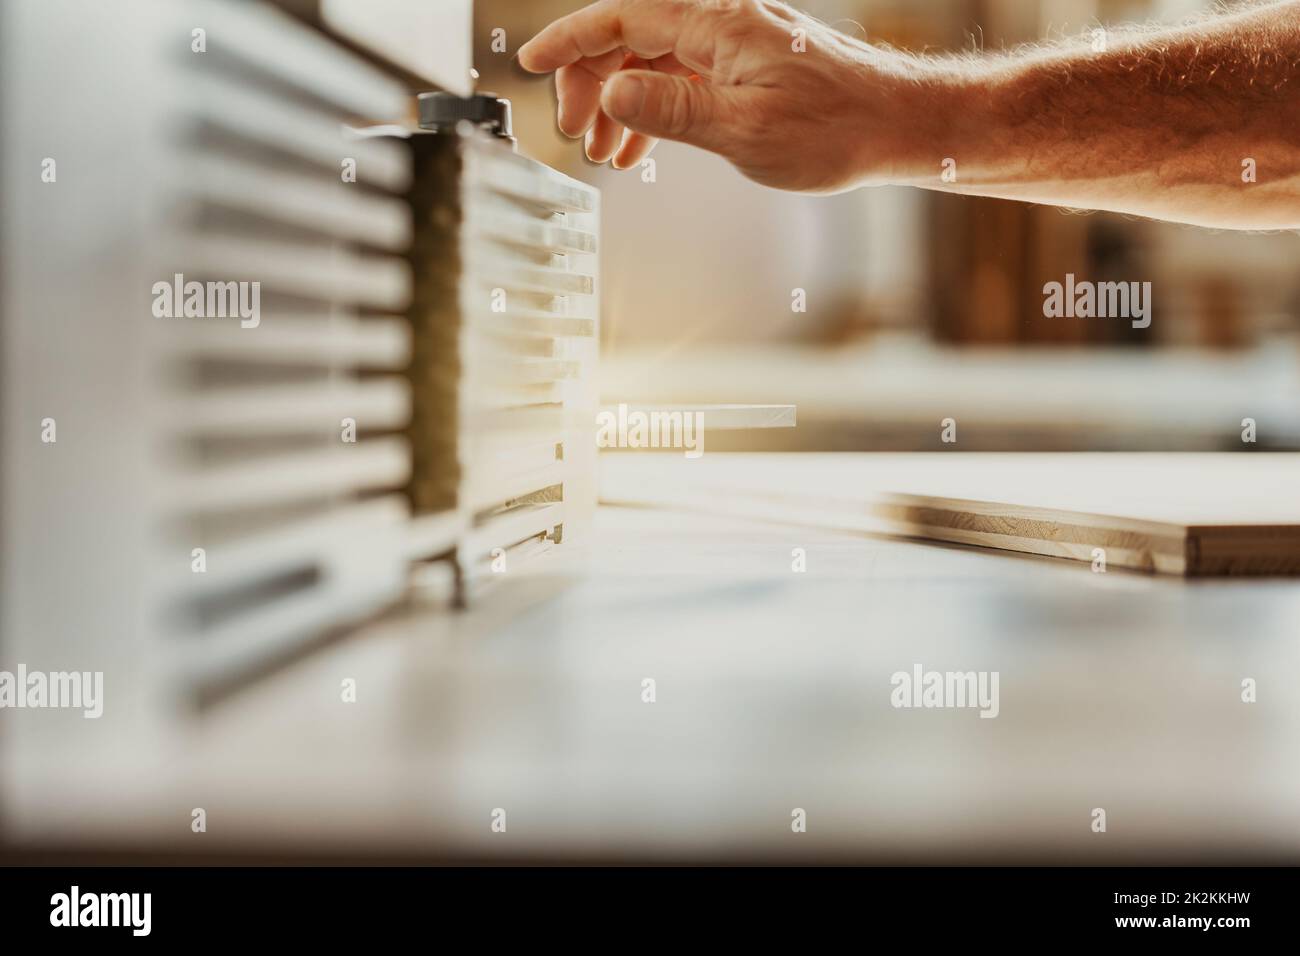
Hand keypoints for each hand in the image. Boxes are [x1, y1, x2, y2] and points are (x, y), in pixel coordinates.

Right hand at [517, 0, 950, 192]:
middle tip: (575, 133)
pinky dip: (652, 109)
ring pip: (650, 60)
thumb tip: (614, 94)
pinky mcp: (742, 63)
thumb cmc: (835, 128)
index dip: (569, 42)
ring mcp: (730, 41)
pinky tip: (641, 147)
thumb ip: (672, 111)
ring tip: (604, 153)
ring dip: (619, 104)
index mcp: (714, 24)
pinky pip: (679, 76)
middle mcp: (719, 21)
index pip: (620, 19)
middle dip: (591, 84)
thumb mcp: (745, 130)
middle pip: (627, 37)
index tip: (530, 64)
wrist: (894, 126)